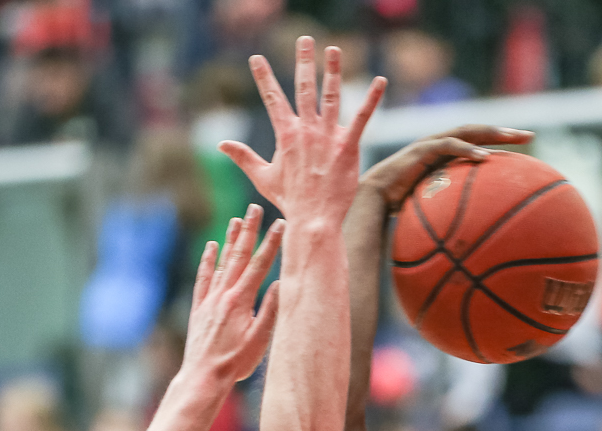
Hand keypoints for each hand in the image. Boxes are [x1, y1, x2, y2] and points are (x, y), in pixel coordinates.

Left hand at [181, 206, 282, 387]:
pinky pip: (203, 278)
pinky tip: (211, 247)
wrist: (203, 375)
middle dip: (250, 231)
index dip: (272, 243)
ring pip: (221, 263)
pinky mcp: (199, 307)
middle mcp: (223, 295)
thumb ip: (270, 310)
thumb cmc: (235, 362)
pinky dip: (208, 261)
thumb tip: (282, 284)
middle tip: (255, 208)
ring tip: (237, 220)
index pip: (260, 265)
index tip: (281, 223)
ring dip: (230, 240)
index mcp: (241, 301)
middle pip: (239, 256)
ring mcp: (209, 299)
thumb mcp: (260, 339)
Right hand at [220, 38, 385, 225]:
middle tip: (304, 39)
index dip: (263, 77)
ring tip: (334, 49)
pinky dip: (371, 98)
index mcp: (286, 135)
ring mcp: (328, 137)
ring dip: (333, 71)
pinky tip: (380, 80)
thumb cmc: (290, 200)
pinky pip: (362, 118)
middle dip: (304, 62)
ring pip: (331, 96)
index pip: (272, 99)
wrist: (313, 219)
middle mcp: (306, 131)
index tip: (256, 58)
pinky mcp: (348, 147)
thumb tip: (222, 144)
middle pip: (304, 88)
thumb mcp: (263, 176)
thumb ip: (243, 156)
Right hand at [361, 125, 534, 209]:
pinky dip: (467, 150)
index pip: (478, 144)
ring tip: (512, 138)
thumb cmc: (401, 211)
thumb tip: (479, 241)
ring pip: (466, 132)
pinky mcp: (420, 150)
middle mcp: (440, 146)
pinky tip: (484, 158)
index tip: (527, 149)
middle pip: (477, 132)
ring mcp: (429, 145)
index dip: (501, 144)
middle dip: (504, 133)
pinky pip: (447, 146)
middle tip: (530, 136)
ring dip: (490, 134)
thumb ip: (455, 215)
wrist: (373, 202)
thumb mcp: (435, 211)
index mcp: (445, 157)